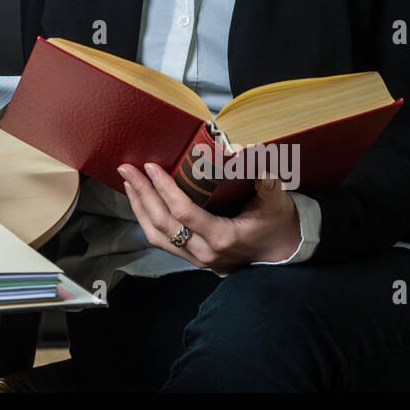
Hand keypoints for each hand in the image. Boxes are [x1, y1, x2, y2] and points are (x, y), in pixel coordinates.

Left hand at [119, 164, 300, 275]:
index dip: (165, 189)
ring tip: (128, 182)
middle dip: (142, 193)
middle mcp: (205, 252)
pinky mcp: (191, 257)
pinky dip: (146, 219)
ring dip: (139, 207)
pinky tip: (140, 200)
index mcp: (223, 237)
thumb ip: (265, 180)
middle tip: (127, 168)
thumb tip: (248, 152)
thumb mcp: (277, 201)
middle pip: (163, 223)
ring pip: (157, 235)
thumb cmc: (278, 224)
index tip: (151, 167)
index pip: (184, 213)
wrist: (282, 254)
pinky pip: (162, 240)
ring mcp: (196, 258)